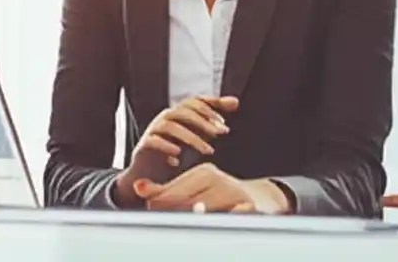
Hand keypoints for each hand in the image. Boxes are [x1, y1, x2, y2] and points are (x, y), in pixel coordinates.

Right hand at [114, 96, 237, 206]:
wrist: (149, 173)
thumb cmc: (175, 151)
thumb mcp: (197, 135)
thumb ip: (213, 120)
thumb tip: (235, 101)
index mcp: (179, 114)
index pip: (194, 101)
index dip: (210, 105)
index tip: (225, 118)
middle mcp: (165, 118)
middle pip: (183, 110)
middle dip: (203, 121)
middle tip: (221, 133)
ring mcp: (153, 130)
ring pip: (170, 126)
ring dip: (191, 137)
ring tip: (208, 151)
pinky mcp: (143, 146)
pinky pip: (153, 141)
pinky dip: (167, 147)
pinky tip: (178, 158)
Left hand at [133, 163, 290, 213]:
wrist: (260, 198)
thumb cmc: (219, 195)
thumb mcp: (193, 188)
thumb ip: (164, 190)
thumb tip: (137, 186)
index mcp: (204, 173)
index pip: (173, 191)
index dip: (159, 204)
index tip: (152, 211)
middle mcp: (218, 179)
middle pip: (186, 202)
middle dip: (173, 214)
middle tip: (164, 223)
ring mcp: (235, 193)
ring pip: (206, 210)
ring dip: (195, 218)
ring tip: (188, 220)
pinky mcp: (250, 208)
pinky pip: (232, 217)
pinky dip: (222, 220)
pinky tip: (214, 225)